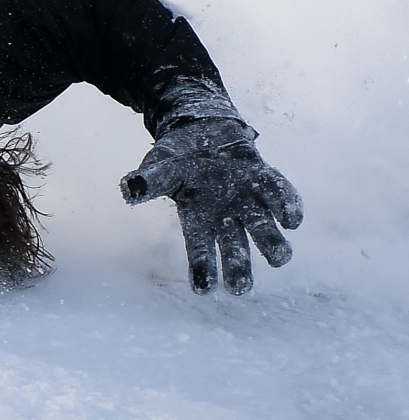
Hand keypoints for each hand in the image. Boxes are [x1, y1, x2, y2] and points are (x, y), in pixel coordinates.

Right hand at [120, 118, 301, 294]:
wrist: (201, 129)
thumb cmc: (176, 158)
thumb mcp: (158, 168)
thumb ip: (147, 181)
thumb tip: (129, 189)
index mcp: (198, 219)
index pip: (200, 248)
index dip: (202, 268)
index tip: (204, 290)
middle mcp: (227, 217)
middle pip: (236, 249)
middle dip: (240, 269)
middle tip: (241, 287)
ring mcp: (249, 201)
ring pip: (265, 229)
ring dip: (274, 244)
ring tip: (280, 257)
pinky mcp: (265, 180)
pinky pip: (279, 194)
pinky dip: (287, 206)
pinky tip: (291, 219)